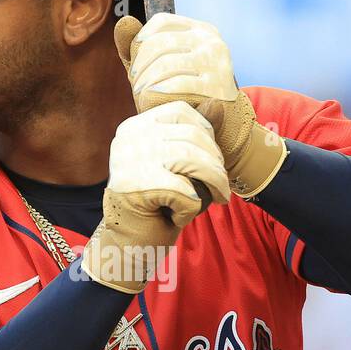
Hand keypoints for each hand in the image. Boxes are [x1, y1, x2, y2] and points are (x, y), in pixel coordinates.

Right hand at [81, 101, 229, 293]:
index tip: (214, 160)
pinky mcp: (135, 187)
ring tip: (218, 198)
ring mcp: (128, 160)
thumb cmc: (156, 204)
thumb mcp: (176, 165)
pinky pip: (184, 190)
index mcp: (134, 126)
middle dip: (216, 163)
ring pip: (191, 160)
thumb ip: (193, 136)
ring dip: (214, 182)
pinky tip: (181, 216)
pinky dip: (191, 207)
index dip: (207, 134)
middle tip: (222, 187)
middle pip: (191, 136)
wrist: (128, 245)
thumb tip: (219, 104)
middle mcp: (127, 138)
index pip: (181, 112)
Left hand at [115, 13, 287, 197]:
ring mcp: (217, 62)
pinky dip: (159, 92)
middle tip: (134, 85)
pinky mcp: (219, 85)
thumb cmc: (182, 95)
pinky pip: (178, 84)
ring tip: (140, 95)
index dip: (141, 40)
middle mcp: (212, 40)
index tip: (134, 63)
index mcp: (201, 30)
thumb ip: (138, 47)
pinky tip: (150, 100)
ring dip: (146, 81)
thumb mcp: (158, 68)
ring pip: (166, 63)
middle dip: (141, 65)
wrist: (218, 126)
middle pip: (161, 43)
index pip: (162, 22)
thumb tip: (124, 21)